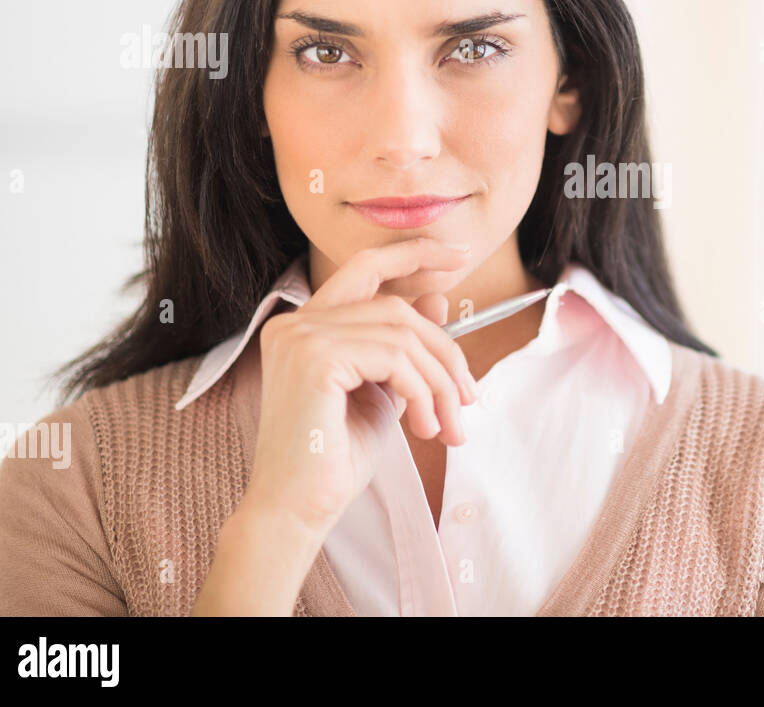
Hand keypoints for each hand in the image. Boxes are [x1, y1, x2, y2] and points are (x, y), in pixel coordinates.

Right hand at [243, 237, 477, 535]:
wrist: (297, 510)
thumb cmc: (334, 459)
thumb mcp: (381, 392)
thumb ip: (402, 346)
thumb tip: (437, 298)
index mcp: (305, 326)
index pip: (366, 267)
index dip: (414, 253)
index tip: (459, 255)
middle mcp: (295, 322)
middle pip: (397, 308)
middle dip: (445, 352)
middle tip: (468, 399)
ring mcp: (300, 337)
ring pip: (403, 334)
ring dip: (438, 382)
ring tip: (446, 426)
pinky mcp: (315, 358)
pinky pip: (395, 357)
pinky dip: (422, 391)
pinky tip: (424, 428)